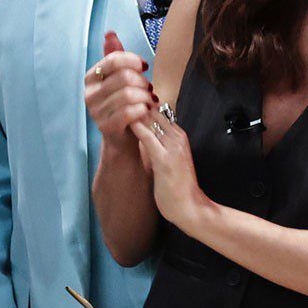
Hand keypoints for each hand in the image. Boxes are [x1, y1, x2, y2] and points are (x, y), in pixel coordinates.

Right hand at [84, 31, 155, 148]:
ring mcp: (95, 111)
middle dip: (143, 82)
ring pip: (128, 95)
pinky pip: (129, 112)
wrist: (123, 136)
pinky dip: (142, 110)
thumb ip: (115, 56)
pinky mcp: (105, 126)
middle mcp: (89, 93)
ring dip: (145, 98)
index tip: (144, 66)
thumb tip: (110, 33)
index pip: (113, 60)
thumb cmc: (123, 103)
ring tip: (150, 101)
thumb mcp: (119, 78)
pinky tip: (146, 111)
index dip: (133, 60)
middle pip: (124, 77)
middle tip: (149, 89)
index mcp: (91, 77)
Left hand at [128, 108, 210, 232]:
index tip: (123, 103)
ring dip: (134, 112)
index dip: (140, 106)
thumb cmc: (177, 186)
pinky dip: (136, 128)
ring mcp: (173, 148)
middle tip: (116, 100)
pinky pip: (148, 137)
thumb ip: (160, 144)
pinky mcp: (165, 160)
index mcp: (179, 136)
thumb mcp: (169, 158)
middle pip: (154, 111)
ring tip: (117, 107)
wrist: (190, 207)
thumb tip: (145, 134)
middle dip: (135, 105)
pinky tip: (124, 123)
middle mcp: (178, 138)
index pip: (158, 112)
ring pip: (151, 120)